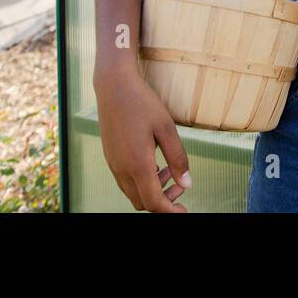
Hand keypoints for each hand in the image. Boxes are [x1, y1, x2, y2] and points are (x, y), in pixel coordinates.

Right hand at [94, 67, 191, 212]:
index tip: (184, 211)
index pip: (154, 203)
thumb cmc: (142, 103)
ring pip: (133, 193)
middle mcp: (122, 169)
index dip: (171, 211)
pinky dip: (142, 181)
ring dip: (152, 190)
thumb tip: (187, 184)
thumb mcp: (167, 128)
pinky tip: (154, 163)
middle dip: (163, 200)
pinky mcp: (110, 157)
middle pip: (143, 203)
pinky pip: (125, 181)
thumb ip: (178, 158)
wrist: (113, 86)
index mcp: (138, 164)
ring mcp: (113, 164)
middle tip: (180, 185)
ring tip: (169, 171)